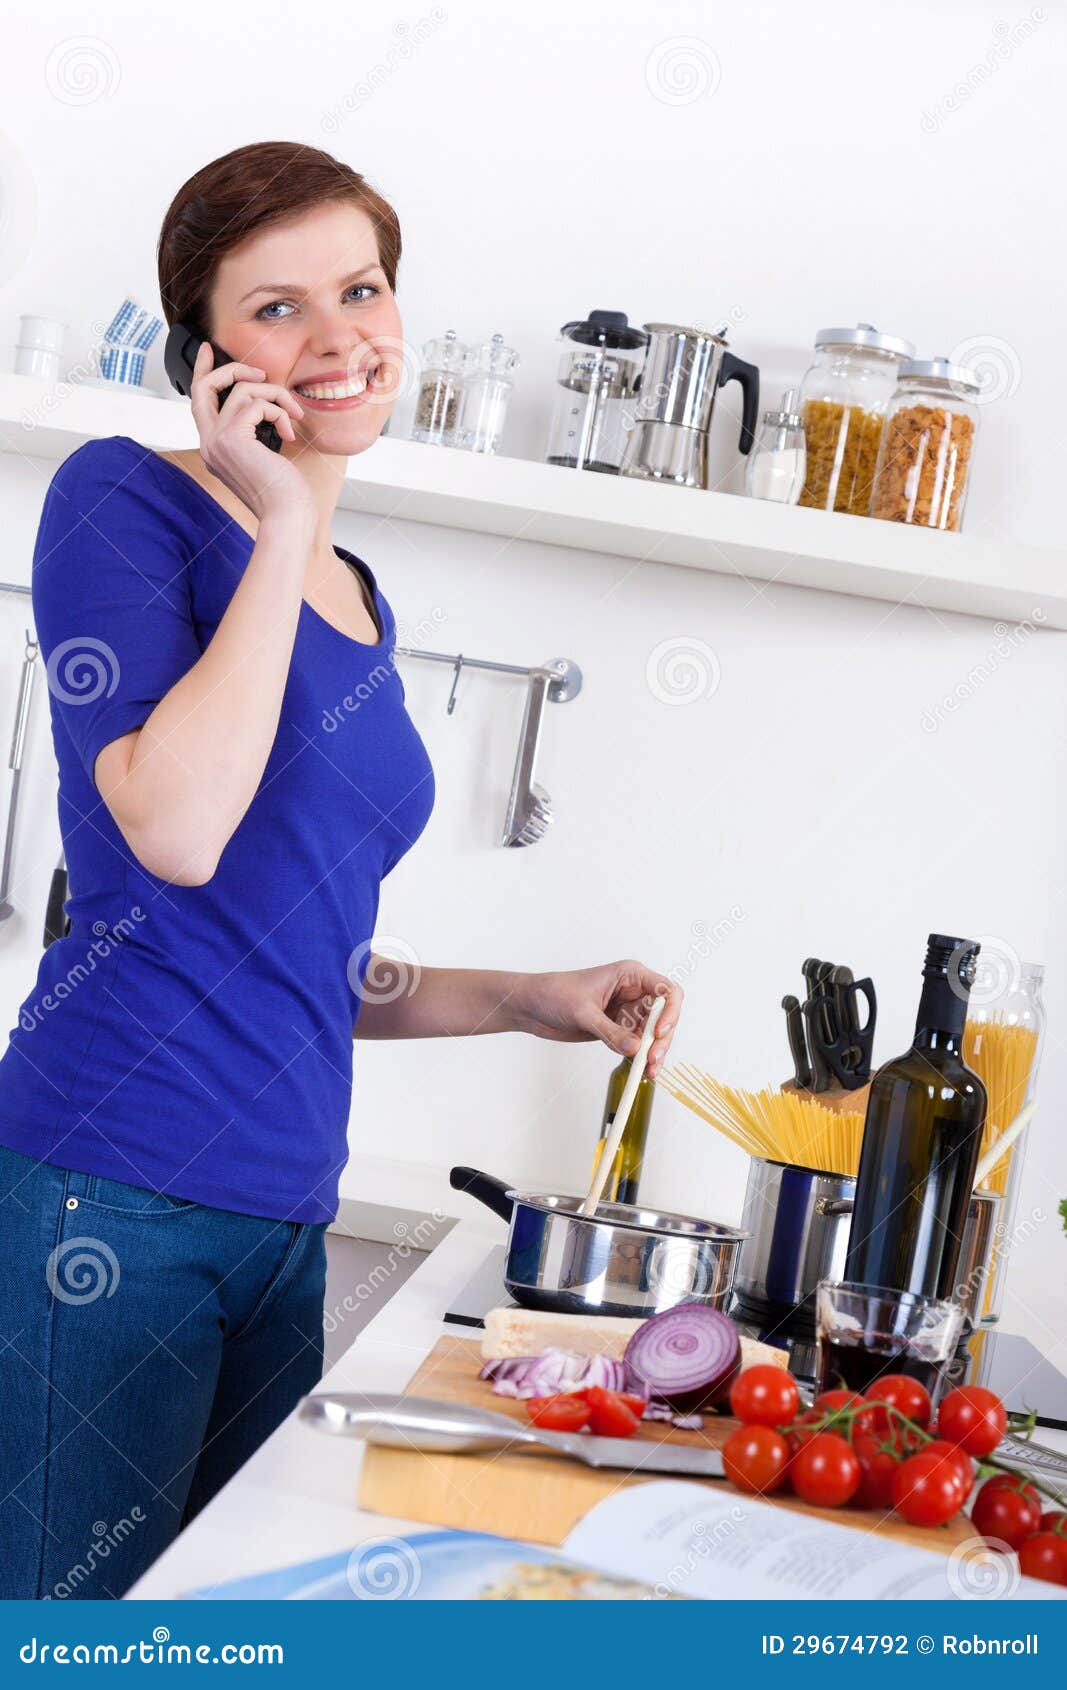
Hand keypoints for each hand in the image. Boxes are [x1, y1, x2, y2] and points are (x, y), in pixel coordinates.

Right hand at [189, 342, 313, 523]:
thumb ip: (255, 431)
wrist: (286, 515)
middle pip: (204, 387)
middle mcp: (209, 444)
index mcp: (215, 449)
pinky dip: (279, 410)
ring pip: (242, 391)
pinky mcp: (232, 438)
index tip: (209, 350)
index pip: (200, 403)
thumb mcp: (264, 456)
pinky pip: (257, 403)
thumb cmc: (283, 493)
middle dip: (231, 369)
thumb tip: (267, 404)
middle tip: (260, 372)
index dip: (203, 373)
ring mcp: (217, 441)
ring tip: (292, 418)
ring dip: (275, 396)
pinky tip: (290, 431)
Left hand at [510, 959, 682, 1078]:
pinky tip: (641, 1070)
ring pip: (654, 1033)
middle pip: (664, 1016)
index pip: (666, 991)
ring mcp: (627, 1011)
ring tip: (648, 1070)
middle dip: (662, 1038)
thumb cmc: (553, 993)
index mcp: (630, 975)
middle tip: (652, 1058)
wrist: (531, 1006)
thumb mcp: (583, 1012)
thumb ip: (610, 1031)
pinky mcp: (618, 1029)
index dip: (669, 1012)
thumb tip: (635, 1048)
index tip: (658, 1032)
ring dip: (654, 1052)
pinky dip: (642, 1058)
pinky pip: (638, 1044)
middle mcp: (633, 992)